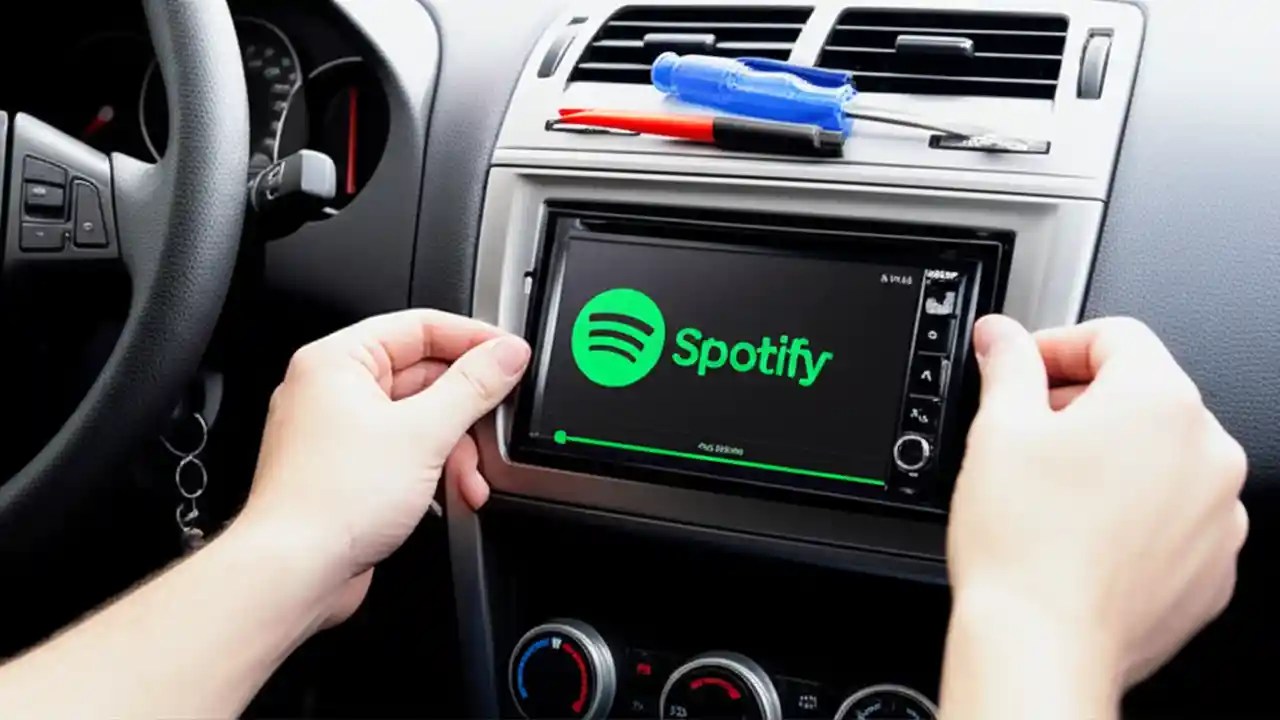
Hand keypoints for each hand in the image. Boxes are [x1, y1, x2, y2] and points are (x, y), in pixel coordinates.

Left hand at [237, 310, 529, 623]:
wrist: (294, 572)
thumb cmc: (329, 502)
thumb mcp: (423, 433)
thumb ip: (473, 387)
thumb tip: (506, 354)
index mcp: (339, 361)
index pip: (420, 326)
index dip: (472, 339)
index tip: (510, 355)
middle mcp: (333, 390)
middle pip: (425, 376)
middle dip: (466, 412)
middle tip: (496, 424)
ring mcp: (340, 432)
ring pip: (420, 419)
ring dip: (456, 450)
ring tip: (470, 478)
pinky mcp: (350, 471)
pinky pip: (406, 452)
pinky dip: (434, 469)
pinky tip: (452, 494)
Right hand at [946, 316, 1247, 696]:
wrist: (1043, 645)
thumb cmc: (1024, 545)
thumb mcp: (998, 429)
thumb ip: (1008, 365)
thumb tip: (1002, 336)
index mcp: (1160, 401)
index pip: (1115, 336)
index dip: (1055, 346)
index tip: (1022, 368)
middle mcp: (1208, 453)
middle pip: (1142, 396)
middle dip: (1080, 405)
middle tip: (1024, 433)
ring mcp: (1220, 516)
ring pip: (1159, 459)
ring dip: (1108, 460)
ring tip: (1049, 493)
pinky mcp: (1213, 569)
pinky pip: (1173, 517)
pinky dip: (1131, 514)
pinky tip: (1078, 534)